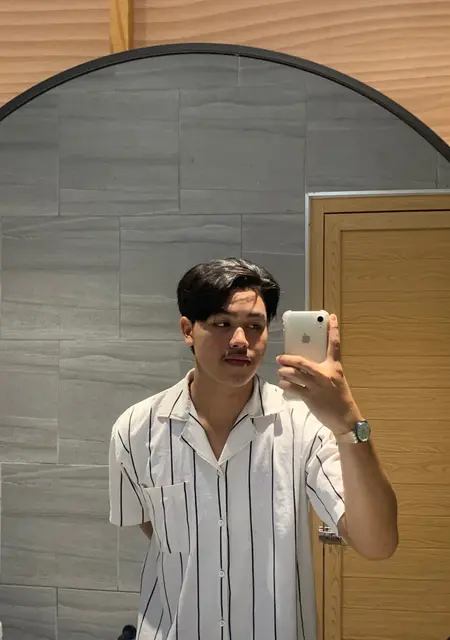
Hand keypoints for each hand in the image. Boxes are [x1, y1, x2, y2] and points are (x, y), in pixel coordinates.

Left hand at [277, 314, 362, 435]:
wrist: (345, 417)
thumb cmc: (340, 397)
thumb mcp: (336, 378)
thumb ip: (324, 370)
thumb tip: (306, 364)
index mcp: (334, 367)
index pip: (334, 345)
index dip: (333, 330)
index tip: (332, 317)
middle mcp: (325, 374)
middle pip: (301, 362)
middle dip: (287, 360)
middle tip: (281, 358)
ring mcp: (316, 386)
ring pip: (292, 374)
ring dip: (283, 373)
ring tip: (281, 373)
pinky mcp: (309, 397)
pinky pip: (291, 387)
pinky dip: (285, 385)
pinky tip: (285, 385)